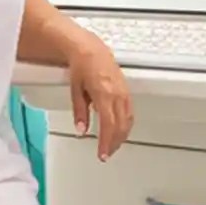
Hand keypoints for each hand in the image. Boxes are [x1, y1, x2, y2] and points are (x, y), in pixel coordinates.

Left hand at [68, 36, 132, 161]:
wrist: (91, 49)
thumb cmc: (82, 67)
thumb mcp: (76, 90)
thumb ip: (80, 111)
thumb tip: (81, 130)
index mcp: (104, 94)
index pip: (109, 124)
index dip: (107, 142)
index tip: (102, 154)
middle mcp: (117, 94)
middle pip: (120, 125)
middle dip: (114, 143)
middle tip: (106, 154)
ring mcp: (124, 91)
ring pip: (127, 120)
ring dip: (121, 135)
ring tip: (113, 146)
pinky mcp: (126, 90)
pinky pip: (130, 112)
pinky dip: (126, 124)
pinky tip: (120, 130)